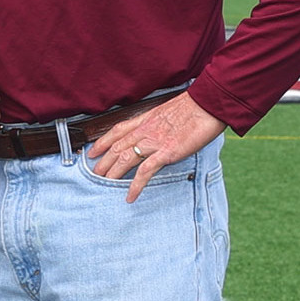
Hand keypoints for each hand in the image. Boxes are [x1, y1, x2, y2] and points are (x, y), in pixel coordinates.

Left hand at [85, 93, 226, 202]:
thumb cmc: (193, 108)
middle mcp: (145, 131)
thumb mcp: (168, 112)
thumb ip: (157, 123)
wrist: (206, 105)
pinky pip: (146, 171)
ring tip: (104, 184)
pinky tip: (130, 195)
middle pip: (117, 147)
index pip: (117, 131)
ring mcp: (154, 142)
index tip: (92, 151)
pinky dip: (135, 185)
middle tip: (94, 173)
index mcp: (145, 120)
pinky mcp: (166, 152)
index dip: (102, 141)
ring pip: (125, 159)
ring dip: (113, 173)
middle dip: (103, 162)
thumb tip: (156, 130)